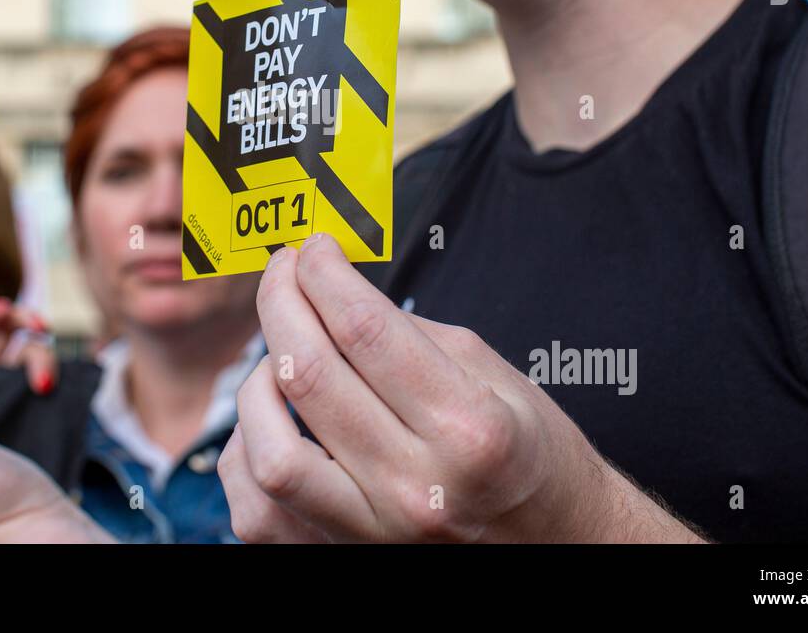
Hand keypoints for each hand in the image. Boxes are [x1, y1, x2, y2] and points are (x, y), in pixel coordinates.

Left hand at [219, 234, 702, 542]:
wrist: (559, 543)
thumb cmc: (527, 455)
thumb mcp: (492, 373)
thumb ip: (406, 332)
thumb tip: (328, 286)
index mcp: (468, 429)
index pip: (363, 328)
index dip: (324, 273)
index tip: (314, 248)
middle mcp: (417, 488)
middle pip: (308, 374)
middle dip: (282, 301)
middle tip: (284, 272)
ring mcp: (375, 533)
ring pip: (268, 452)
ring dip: (257, 383)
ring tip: (279, 354)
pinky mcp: (341, 558)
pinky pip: (258, 507)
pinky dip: (248, 454)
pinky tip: (272, 421)